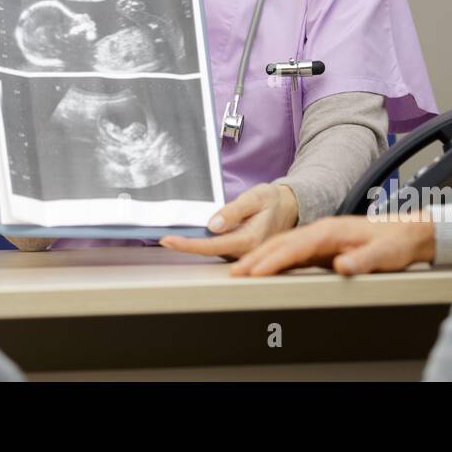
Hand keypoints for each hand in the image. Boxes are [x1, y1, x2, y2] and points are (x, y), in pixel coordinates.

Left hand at [159, 184, 298, 259]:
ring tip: (171, 236)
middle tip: (161, 237)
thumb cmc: (273, 201)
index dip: (188, 244)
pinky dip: (202, 242)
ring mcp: (242, 253)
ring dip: (192, 244)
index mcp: (249, 239)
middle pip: (208, 251)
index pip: (212, 245)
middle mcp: (245, 252)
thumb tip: (212, 225)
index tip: (168, 240)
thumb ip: (233, 211)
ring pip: (212, 251)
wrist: (290, 207)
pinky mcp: (239, 250)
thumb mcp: (255, 198)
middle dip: (185, 246)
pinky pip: (218, 248)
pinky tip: (189, 236)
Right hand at [229, 214, 435, 276]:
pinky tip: (265, 267)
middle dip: (257, 258)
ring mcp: (320, 237)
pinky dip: (274, 258)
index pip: (295, 247)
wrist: (406, 233)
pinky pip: (292, 251)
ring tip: (242, 270)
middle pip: (282, 243)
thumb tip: (341, 265)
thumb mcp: (382, 255)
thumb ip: (361, 260)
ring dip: (261, 257)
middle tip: (236, 271)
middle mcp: (321, 230)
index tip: (255, 271)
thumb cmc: (394, 242)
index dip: (273, 260)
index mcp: (330, 230)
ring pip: (284, 245)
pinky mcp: (322, 245)